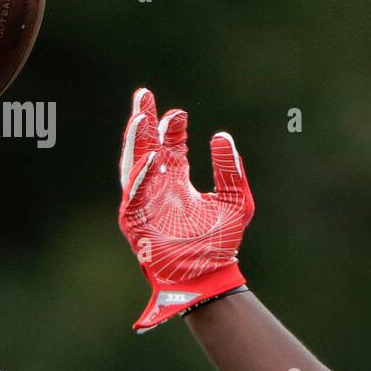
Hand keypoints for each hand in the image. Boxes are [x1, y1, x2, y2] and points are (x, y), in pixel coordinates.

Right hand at [118, 88, 254, 332]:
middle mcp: (157, 188)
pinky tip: (152, 157)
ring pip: (135, 165)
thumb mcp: (235, 200)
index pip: (169, 146)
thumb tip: (222, 136)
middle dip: (143, 122)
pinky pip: (136, 194)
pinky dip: (143, 176)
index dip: (171, 127)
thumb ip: (230, 170)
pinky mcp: (137, 221)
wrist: (211, 275)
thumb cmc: (221, 242)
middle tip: (143, 95)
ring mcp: (144, 203)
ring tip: (141, 117)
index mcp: (177, 181)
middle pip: (146, 148)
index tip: (178, 113)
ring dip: (136, 142)